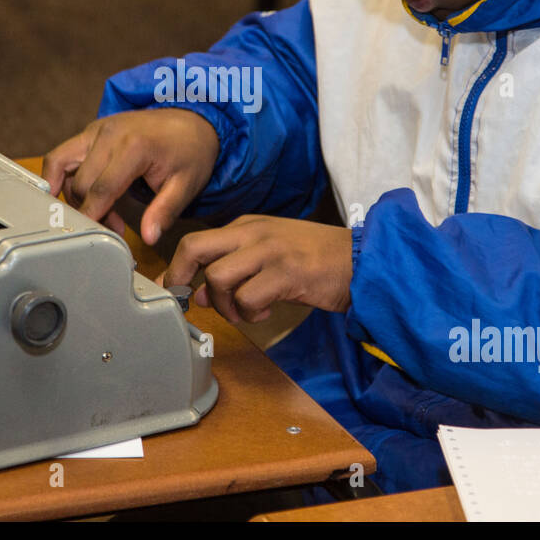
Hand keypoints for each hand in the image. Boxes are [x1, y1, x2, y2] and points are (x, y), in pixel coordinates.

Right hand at [42, 109, 218, 244]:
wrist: (192, 121)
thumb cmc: (190, 152)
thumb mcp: (186, 185)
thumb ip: (164, 211)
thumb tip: (149, 238)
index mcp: (134, 146)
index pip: (101, 189)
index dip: (94, 217)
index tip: (93, 239)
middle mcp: (109, 133)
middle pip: (80, 182)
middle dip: (89, 211)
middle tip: (112, 227)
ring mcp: (96, 129)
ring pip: (60, 165)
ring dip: (70, 194)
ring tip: (98, 213)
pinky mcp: (91, 131)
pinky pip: (63, 155)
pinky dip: (64, 178)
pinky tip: (79, 198)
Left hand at [157, 215, 352, 322]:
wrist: (362, 259)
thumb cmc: (317, 260)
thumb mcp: (269, 258)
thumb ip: (234, 270)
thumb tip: (201, 294)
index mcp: (246, 226)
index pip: (195, 240)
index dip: (178, 268)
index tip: (177, 290)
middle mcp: (253, 233)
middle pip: (194, 247)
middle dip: (181, 277)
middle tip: (191, 302)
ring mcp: (269, 250)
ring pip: (219, 278)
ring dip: (226, 305)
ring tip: (246, 311)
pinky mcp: (286, 272)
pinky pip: (247, 298)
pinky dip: (250, 313)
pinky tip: (265, 312)